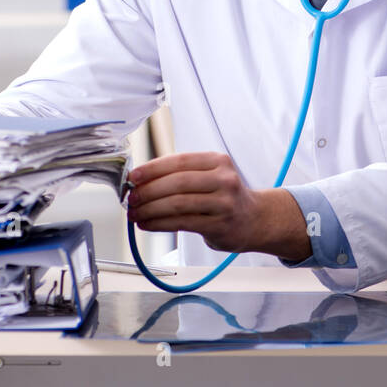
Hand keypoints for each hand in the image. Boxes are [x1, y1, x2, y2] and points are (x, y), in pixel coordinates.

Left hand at [126, 151, 309, 259]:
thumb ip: (181, 175)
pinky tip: (147, 224)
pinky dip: (159, 223)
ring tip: (135, 213)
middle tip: (131, 199)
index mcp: (217, 161)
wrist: (255, 220)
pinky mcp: (219, 225)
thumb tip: (140, 180)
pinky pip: (182, 223)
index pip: (179, 161)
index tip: (133, 177)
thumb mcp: (210, 176)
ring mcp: (224, 203)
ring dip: (150, 209)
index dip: (152, 169)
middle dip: (148, 191)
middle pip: (177, 182)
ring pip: (178, 204)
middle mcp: (224, 179)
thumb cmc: (224, 197)